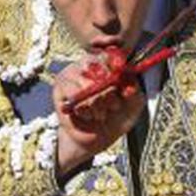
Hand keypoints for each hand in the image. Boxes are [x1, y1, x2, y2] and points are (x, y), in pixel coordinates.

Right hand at [52, 54, 144, 175]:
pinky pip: (75, 96)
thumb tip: (129, 86)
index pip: (112, 56)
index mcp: (107, 64)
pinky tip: (86, 115)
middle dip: (110, 94)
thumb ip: (136, 92)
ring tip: (99, 113)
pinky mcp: (60, 88)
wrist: (95, 139)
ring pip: (87, 84)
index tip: (122, 88)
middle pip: (100, 70)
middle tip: (113, 106)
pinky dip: (84, 109)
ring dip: (97, 104)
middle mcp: (88, 64)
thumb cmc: (114, 119)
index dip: (118, 72)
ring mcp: (71, 74)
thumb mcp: (133, 106)